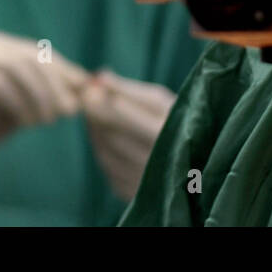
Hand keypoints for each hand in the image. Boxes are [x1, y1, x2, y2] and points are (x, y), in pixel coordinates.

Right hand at [0, 30, 87, 197]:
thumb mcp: (20, 104)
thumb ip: (45, 91)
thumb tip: (86, 85)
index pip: (35, 51)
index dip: (63, 70)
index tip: (83, 92)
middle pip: (29, 55)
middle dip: (56, 83)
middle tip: (70, 111)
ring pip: (17, 67)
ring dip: (41, 96)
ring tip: (49, 121)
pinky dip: (21, 104)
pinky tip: (28, 123)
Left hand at [81, 70, 176, 201]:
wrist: (186, 160)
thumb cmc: (170, 119)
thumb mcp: (157, 101)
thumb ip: (128, 90)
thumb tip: (98, 77)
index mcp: (175, 139)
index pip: (138, 123)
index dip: (112, 106)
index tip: (92, 89)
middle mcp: (163, 166)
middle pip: (117, 138)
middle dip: (97, 114)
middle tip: (85, 95)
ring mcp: (146, 183)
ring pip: (106, 152)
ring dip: (95, 129)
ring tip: (93, 110)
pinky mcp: (132, 194)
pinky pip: (106, 165)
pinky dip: (100, 146)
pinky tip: (102, 133)